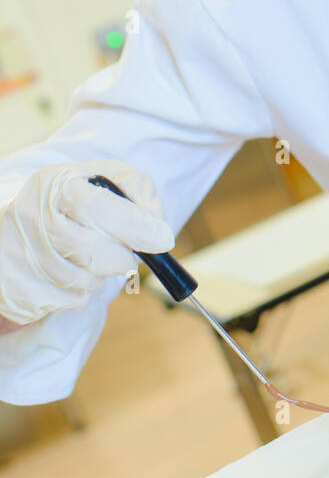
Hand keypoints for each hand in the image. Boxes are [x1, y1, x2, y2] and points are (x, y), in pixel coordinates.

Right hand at [0, 160, 174, 326]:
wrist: (22, 219)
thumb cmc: (74, 197)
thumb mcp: (105, 176)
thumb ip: (137, 187)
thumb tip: (158, 226)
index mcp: (51, 185)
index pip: (95, 208)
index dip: (135, 227)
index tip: (163, 239)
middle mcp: (28, 219)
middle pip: (90, 252)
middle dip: (122, 258)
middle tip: (129, 254)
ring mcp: (17, 257)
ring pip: (83, 282)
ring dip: (103, 275)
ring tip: (94, 255)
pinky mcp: (19, 290)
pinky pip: (69, 301)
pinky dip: (83, 290)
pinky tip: (72, 270)